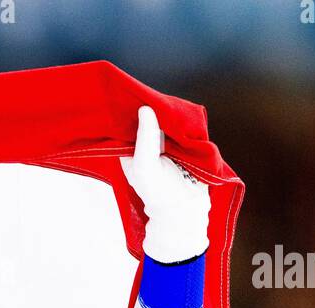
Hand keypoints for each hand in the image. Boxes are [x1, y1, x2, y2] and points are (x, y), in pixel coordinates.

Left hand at [120, 106, 210, 263]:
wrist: (188, 207)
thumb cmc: (159, 192)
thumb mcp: (145, 166)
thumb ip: (145, 139)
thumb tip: (145, 109)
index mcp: (130, 151)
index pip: (126, 124)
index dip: (128, 110)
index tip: (131, 94)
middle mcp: (145, 145)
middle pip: (146, 119)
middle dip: (150, 108)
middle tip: (152, 94)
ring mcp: (164, 143)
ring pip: (164, 120)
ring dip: (168, 112)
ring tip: (167, 100)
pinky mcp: (182, 143)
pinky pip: (181, 125)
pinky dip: (182, 120)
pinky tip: (180, 111)